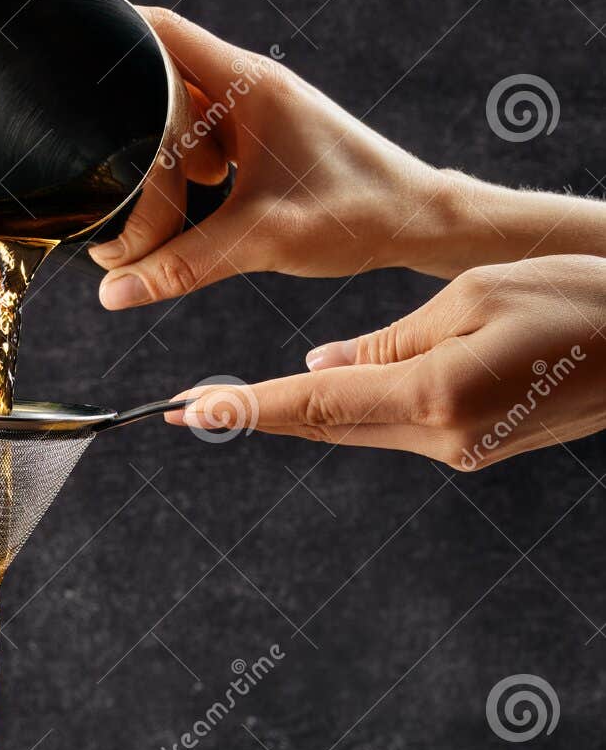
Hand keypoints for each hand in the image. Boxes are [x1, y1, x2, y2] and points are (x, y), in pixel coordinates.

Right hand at [91, 9, 605, 306]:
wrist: (418, 222)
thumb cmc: (360, 213)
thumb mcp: (263, 240)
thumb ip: (184, 265)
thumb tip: (115, 291)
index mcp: (245, 84)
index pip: (155, 29)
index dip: (107, 37)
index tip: (67, 70)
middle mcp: (245, 87)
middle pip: (155, 80)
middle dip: (123, 124)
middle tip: (102, 175)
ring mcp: (253, 113)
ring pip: (176, 118)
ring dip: (152, 156)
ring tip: (144, 204)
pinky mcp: (260, 142)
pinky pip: (200, 145)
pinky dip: (181, 173)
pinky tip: (185, 212)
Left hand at [165, 256, 605, 470]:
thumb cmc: (580, 302)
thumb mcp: (475, 297)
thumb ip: (390, 341)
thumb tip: (320, 371)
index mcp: (435, 395)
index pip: (313, 405)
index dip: (242, 408)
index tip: (183, 412)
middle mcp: (441, 439)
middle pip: (325, 426)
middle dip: (255, 416)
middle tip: (185, 409)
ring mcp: (460, 452)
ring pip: (356, 429)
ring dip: (300, 415)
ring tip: (230, 401)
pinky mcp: (476, 448)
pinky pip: (394, 428)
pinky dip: (351, 411)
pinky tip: (320, 395)